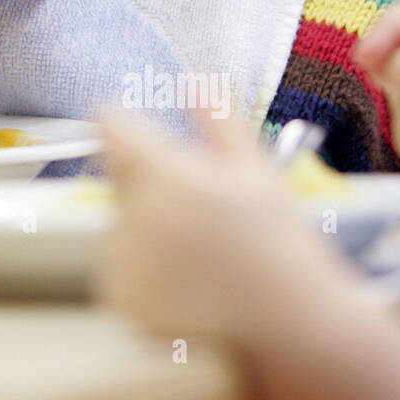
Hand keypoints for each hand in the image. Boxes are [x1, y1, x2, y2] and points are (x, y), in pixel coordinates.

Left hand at [97, 108, 361, 347]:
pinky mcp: (121, 298)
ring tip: (200, 250)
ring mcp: (124, 261)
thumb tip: (195, 75)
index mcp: (162, 174)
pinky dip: (144, 270)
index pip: (111, 123)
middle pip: (116, 176)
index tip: (144, 136)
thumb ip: (216, 118)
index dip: (126, 124)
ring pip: (118, 222)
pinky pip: (120, 266)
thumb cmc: (277, 240)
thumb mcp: (254, 168)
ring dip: (145, 228)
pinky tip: (188, 279)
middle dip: (146, 182)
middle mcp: (133, 215)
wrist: (288, 323)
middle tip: (198, 208)